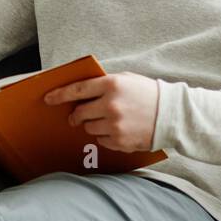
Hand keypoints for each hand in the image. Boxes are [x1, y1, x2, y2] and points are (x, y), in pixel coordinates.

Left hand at [43, 72, 158, 151]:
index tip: (48, 98)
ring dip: (92, 125)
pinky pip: (100, 140)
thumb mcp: (127, 80)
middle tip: (76, 115)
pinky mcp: (119, 141)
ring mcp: (114, 125)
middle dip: (76, 115)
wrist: (172, 115)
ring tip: (108, 120)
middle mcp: (110, 105)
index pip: (77, 90)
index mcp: (111, 85)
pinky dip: (105, 136)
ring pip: (88, 127)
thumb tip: (79, 92)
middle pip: (79, 113)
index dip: (59, 95)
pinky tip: (119, 129)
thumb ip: (104, 84)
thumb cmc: (148, 94)